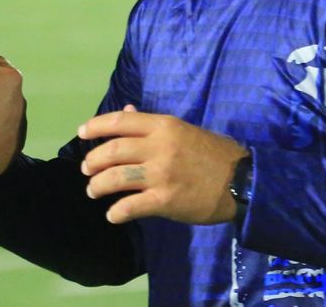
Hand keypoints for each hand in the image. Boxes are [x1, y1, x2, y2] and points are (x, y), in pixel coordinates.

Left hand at [78, 105, 247, 224]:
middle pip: (112, 150)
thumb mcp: (183, 130)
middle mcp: (159, 147)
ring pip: (116, 177)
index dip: (95, 127)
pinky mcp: (166, 200)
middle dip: (92, 160)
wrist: (243, 181)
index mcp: (164, 126)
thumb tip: (125, 111)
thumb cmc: (213, 153)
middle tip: (86, 169)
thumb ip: (152, 124)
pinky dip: (117, 212)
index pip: (119, 121)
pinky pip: (131, 206)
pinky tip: (113, 215)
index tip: (81, 133)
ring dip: (98, 185)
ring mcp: (161, 174)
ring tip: (94, 191)